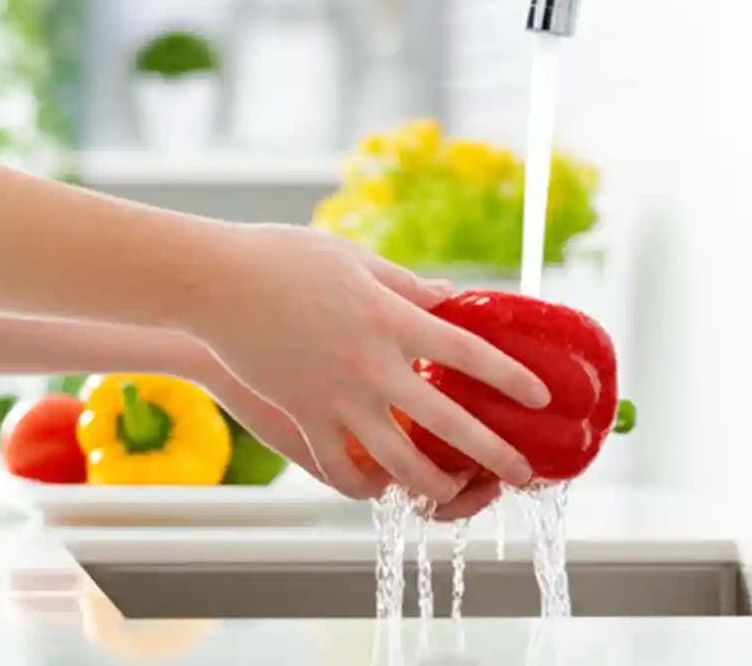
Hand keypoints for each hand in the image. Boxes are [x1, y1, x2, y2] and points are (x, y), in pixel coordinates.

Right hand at [181, 225, 549, 505]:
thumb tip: (448, 297)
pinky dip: (365, 487)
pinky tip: (382, 489)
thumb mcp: (355, 260)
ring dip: (435, 485)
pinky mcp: (303, 417)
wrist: (211, 283)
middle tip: (521, 474)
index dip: (509, 377)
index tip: (539, 396)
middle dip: (492, 453)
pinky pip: (341, 469)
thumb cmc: (283, 259)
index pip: (468, 353)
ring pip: (398, 461)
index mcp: (391, 317)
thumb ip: (406, 285)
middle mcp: (371, 364)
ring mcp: (336, 398)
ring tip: (454, 493)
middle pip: (447, 422)